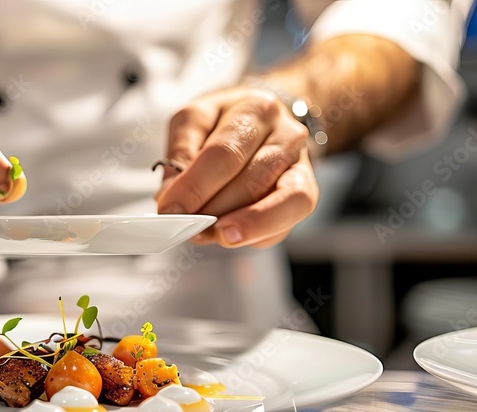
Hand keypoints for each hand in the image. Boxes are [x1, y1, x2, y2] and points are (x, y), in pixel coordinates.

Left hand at [155, 86, 318, 247]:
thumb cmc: (226, 121)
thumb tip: (171, 195)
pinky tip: (233, 236)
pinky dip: (258, 235)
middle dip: (215, 210)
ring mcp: (303, 166)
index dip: (195, 187)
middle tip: (186, 226)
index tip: (170, 210)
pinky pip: (287, 222)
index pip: (225, 153)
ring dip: (243, 227)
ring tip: (212, 235)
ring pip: (283, 202)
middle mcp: (287, 135)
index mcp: (256, 110)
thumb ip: (181, 151)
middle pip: (253, 181)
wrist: (266, 120)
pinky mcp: (307, 194)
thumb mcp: (195, 119)